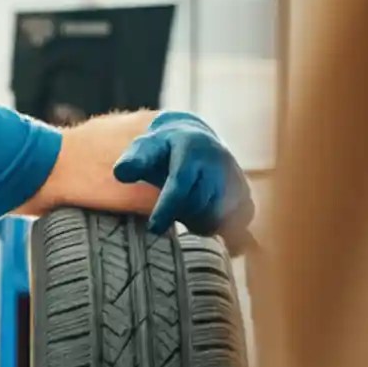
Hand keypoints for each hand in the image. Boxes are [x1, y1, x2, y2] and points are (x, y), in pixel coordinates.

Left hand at [112, 111, 253, 237]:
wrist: (194, 138)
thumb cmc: (162, 149)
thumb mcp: (143, 147)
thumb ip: (132, 161)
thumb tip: (121, 174)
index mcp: (192, 149)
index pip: (180, 186)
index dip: (167, 209)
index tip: (154, 228)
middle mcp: (219, 162)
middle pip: (198, 206)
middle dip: (180, 214)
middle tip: (168, 211)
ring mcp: (236, 178)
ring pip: (217, 219)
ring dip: (197, 222)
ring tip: (184, 208)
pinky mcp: (245, 194)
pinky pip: (234, 224)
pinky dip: (217, 227)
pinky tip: (202, 217)